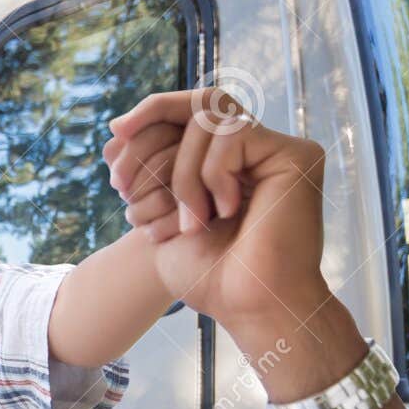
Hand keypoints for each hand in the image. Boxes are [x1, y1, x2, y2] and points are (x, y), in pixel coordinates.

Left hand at [105, 90, 332, 340]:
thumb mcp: (163, 219)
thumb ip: (149, 175)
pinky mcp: (295, 155)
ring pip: (208, 120)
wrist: (249, 306)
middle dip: (150, 134)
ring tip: (192, 223)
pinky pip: (232, 134)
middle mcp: (254, 152)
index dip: (148, 116)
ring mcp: (275, 151)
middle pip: (197, 102)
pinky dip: (212, 174)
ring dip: (183, 175)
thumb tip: (115, 132)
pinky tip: (226, 212)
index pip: (186, 114)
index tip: (112, 142)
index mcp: (226, 165)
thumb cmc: (210, 278)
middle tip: (122, 182)